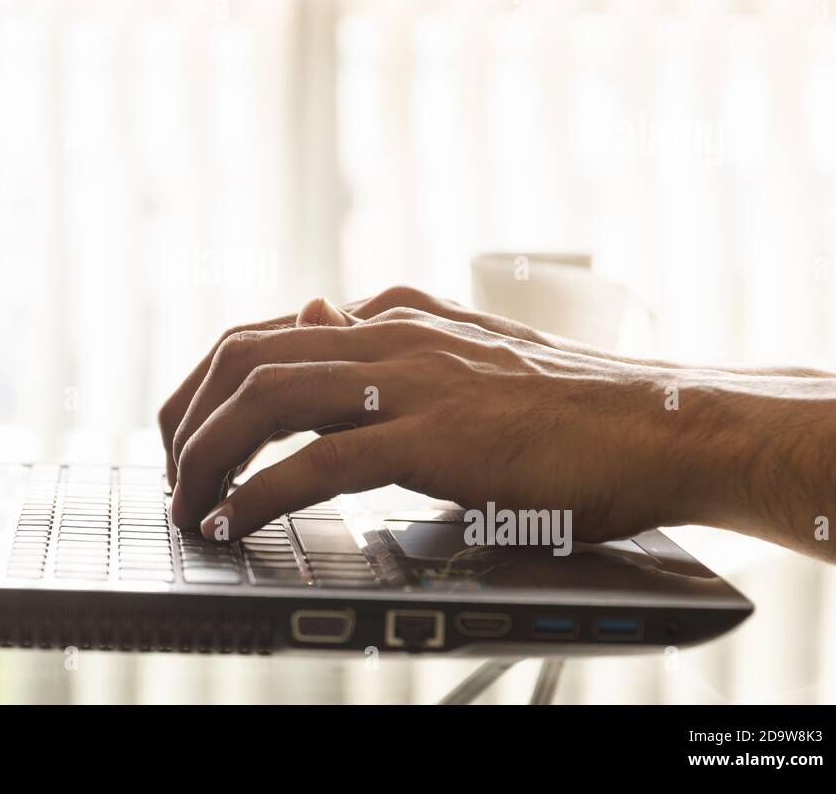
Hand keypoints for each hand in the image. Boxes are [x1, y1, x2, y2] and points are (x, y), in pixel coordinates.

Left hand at [161, 293, 705, 541]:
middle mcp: (392, 335)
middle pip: (245, 357)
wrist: (665, 423)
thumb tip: (316, 310)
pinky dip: (260, 496)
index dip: (206, 386)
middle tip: (170, 475)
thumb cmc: (573, 404)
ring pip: (267, 396)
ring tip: (186, 504)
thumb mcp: (466, 353)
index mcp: (394, 317)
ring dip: (207, 455)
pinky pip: (320, 463)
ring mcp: (413, 381)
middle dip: (185, 417)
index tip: (186, 436)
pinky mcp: (438, 438)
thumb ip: (387, 337)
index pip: (265, 334)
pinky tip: (235, 524)